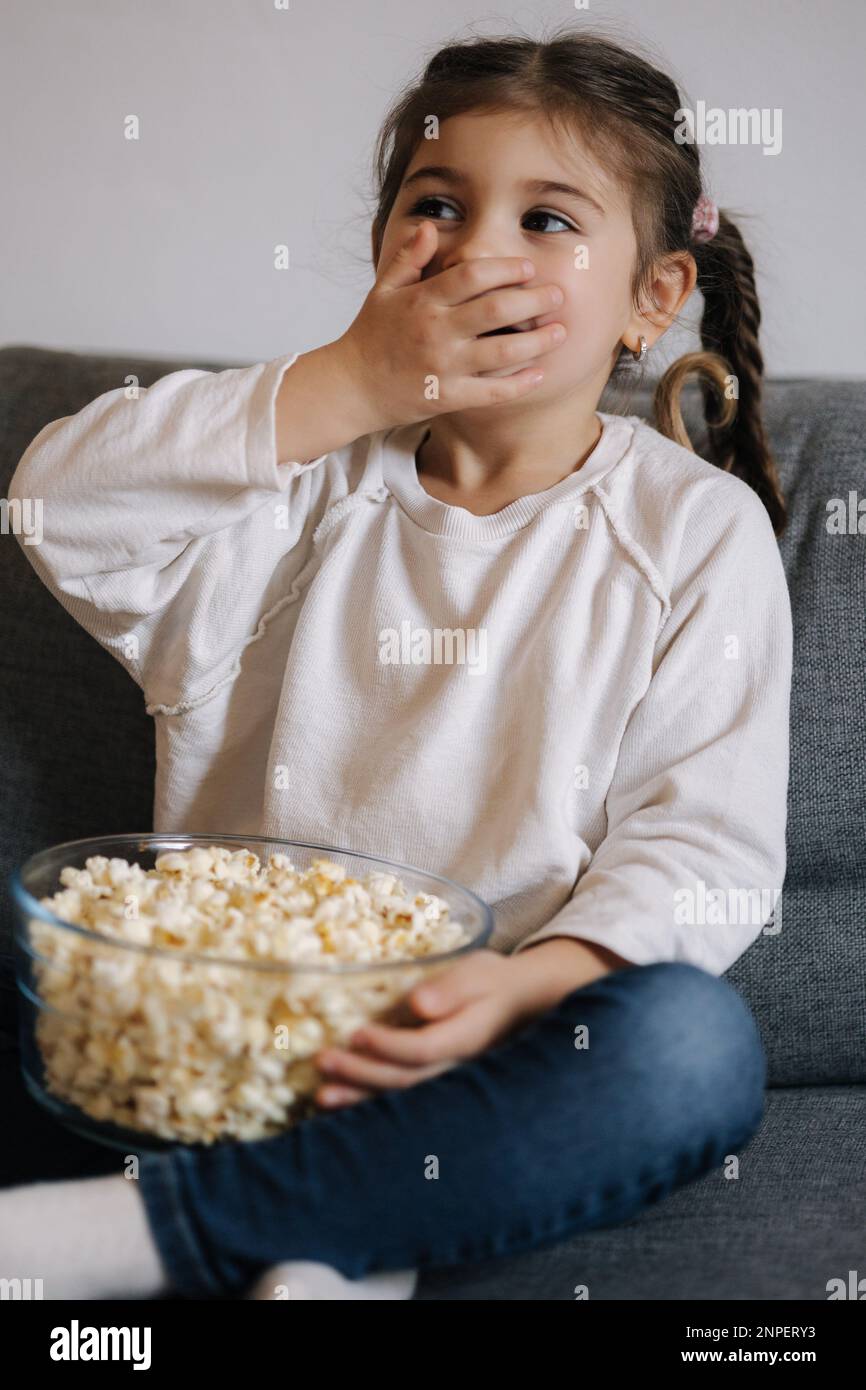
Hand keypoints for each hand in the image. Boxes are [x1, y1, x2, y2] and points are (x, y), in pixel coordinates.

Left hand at [313, 948, 548, 1109]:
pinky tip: (337, 1106)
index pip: (424, 1050)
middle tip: (323, 1059)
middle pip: (404, 1079)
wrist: (513, 1005)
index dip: (389, 1046)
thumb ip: (451, 989)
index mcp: (465, 1039)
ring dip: (358, 1097)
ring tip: (321, 1096)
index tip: (357, 1032)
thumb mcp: (476, 973)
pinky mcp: (430, 1081)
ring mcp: (442, 1081)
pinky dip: (366, 1104)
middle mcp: (453, 1068)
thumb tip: (419, 1003)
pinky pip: (397, 1099)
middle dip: (361, 1073)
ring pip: (398, 1098)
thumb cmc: (489, 982)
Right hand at [332, 219, 566, 432]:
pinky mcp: (448, 397)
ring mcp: (443, 366)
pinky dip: (519, 384)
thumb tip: (429, 225)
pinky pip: (492, 392)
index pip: (473, 275)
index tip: (528, 267)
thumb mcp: (383, 290)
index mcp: (423, 300)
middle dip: (534, 299)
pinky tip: (539, 374)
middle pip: (496, 308)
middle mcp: (436, 331)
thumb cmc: (370, 336)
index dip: (506, 267)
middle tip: (557, 294)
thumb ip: (409, 257)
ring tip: (560, 332)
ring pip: (502, 352)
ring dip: (538, 341)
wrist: (350, 387)